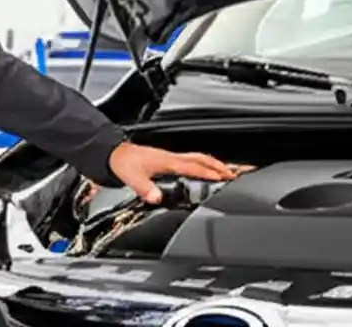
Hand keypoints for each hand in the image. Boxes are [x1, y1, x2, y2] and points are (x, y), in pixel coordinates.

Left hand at [107, 142, 253, 204]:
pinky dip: (204, 164)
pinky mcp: (168, 160)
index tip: (226, 177)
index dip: (210, 172)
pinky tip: (206, 170)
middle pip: (202, 159)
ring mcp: (171, 158)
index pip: (194, 167)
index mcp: (168, 162)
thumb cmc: (123, 163)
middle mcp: (172, 158)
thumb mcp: (132, 178)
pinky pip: (191, 160)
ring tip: (228, 171)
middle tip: (237, 173)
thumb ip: (145, 188)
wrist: (114, 154)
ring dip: (214, 164)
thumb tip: (156, 198)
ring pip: (198, 158)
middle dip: (220, 166)